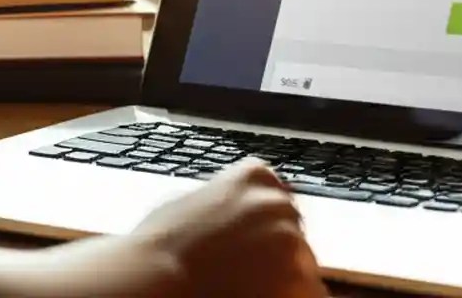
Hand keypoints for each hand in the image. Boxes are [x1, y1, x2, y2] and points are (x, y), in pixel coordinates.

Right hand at [0, 159, 325, 297]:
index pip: (278, 203)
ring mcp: (291, 240)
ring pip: (303, 268)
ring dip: (283, 281)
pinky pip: (311, 294)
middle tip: (243, 275)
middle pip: (293, 235)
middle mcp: (280, 203)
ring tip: (244, 288)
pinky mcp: (298, 278)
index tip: (250, 250)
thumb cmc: (156, 248)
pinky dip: (290, 297)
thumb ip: (223, 200)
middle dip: (275, 256)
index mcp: (255, 175)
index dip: (264, 232)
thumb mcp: (190, 203)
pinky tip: (261, 297)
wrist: (150, 280)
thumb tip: (231, 213)